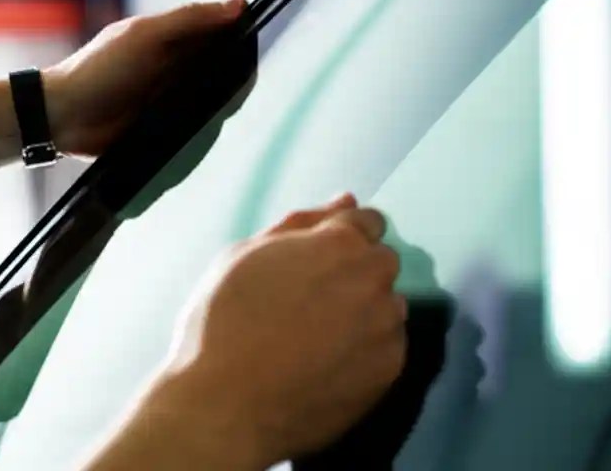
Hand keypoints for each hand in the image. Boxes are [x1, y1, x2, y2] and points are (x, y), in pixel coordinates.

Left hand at [43, 0, 246, 156]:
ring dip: (222, 108)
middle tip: (237, 88)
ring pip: (217, 103)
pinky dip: (206, 132)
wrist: (62, 118)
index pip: (224, 34)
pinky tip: (208, 132)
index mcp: (177, 40)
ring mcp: (176, 101)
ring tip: (220, 113)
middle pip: (226, 71)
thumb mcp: (147, 36)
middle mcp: (180, 68)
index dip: (244, 38)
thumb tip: (239, 5)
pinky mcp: (170, 131)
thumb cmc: (101, 69)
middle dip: (237, 79)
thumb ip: (191, 19)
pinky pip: (200, 131)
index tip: (259, 47)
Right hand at [133, 194, 406, 469]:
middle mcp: (372, 279)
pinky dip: (367, 352)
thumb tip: (346, 201)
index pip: (369, 222)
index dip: (344, 239)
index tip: (323, 262)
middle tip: (311, 305)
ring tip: (316, 341)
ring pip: (388, 308)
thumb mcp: (243, 256)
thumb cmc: (221, 326)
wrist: (223, 408)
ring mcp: (385, 326)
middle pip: (381, 264)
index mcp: (338, 243)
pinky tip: (327, 366)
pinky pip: (389, 348)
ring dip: (365, 314)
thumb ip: (301, 224)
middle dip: (356, 275)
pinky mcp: (389, 369)